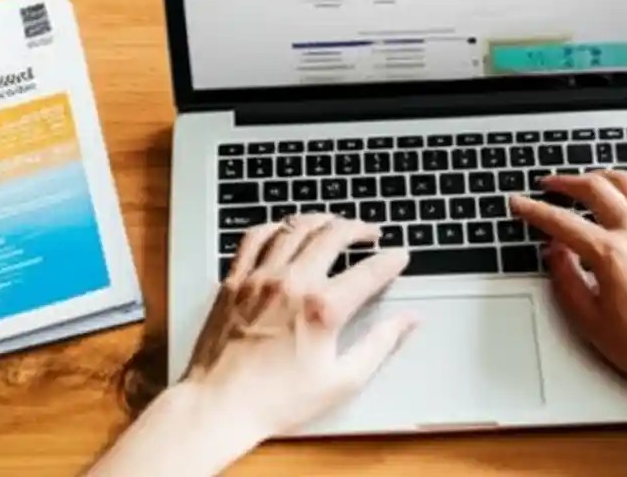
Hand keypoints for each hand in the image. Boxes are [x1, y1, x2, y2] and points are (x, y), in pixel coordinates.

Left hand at [184, 214, 416, 439]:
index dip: (391, 260)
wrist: (219, 407)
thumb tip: (408, 322)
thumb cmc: (278, 401)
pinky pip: (254, 238)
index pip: (369, 271)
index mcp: (323, 309)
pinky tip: (285, 230)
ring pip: (295, 228)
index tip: (400, 256)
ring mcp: (260, 278)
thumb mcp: (342, 381)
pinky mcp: (234, 282)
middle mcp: (293, 283)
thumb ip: (379, 345)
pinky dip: (274, 227)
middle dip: (358, 228)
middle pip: (333, 235)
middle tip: (370, 232)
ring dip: (320, 220)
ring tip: (334, 223)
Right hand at [511, 171, 626, 404]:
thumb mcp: (592, 323)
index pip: (561, 222)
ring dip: (603, 175)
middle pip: (594, 188)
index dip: (533, 210)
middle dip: (565, 182)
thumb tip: (554, 254)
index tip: (519, 204)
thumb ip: (566, 281)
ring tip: (588, 180)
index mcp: (610, 255)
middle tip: (548, 185)